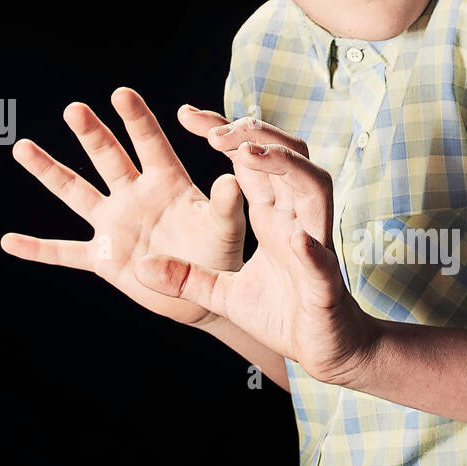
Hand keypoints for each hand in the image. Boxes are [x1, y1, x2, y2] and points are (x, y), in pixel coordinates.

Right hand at [0, 88, 244, 326]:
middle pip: (107, 158)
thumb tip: (230, 181)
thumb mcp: (227, 229)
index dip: (136, 119)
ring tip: (22, 147)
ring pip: (76, 193)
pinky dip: (38, 250)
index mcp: (167, 183)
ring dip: (49, 171)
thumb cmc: (221, 254)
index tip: (121, 93)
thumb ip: (225, 206)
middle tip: (75, 110)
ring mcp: (115, 225)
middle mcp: (135, 196)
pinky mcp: (104, 259)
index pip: (150, 143)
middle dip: (91, 134)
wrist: (204, 294)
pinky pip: (65, 253)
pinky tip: (9, 241)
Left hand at [132, 115, 378, 383]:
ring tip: (250, 156)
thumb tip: (140, 266)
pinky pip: (321, 260)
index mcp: (274, 216)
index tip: (187, 114)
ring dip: (286, 167)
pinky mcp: (326, 285)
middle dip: (254, 134)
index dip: (225, 132)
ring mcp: (315, 247)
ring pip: (314, 188)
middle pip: (287, 157)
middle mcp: (297, 220)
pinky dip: (310, 248)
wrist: (324, 351)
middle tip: (213, 131)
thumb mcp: (222, 294)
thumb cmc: (282, 315)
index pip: (252, 160)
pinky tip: (293, 238)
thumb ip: (186, 277)